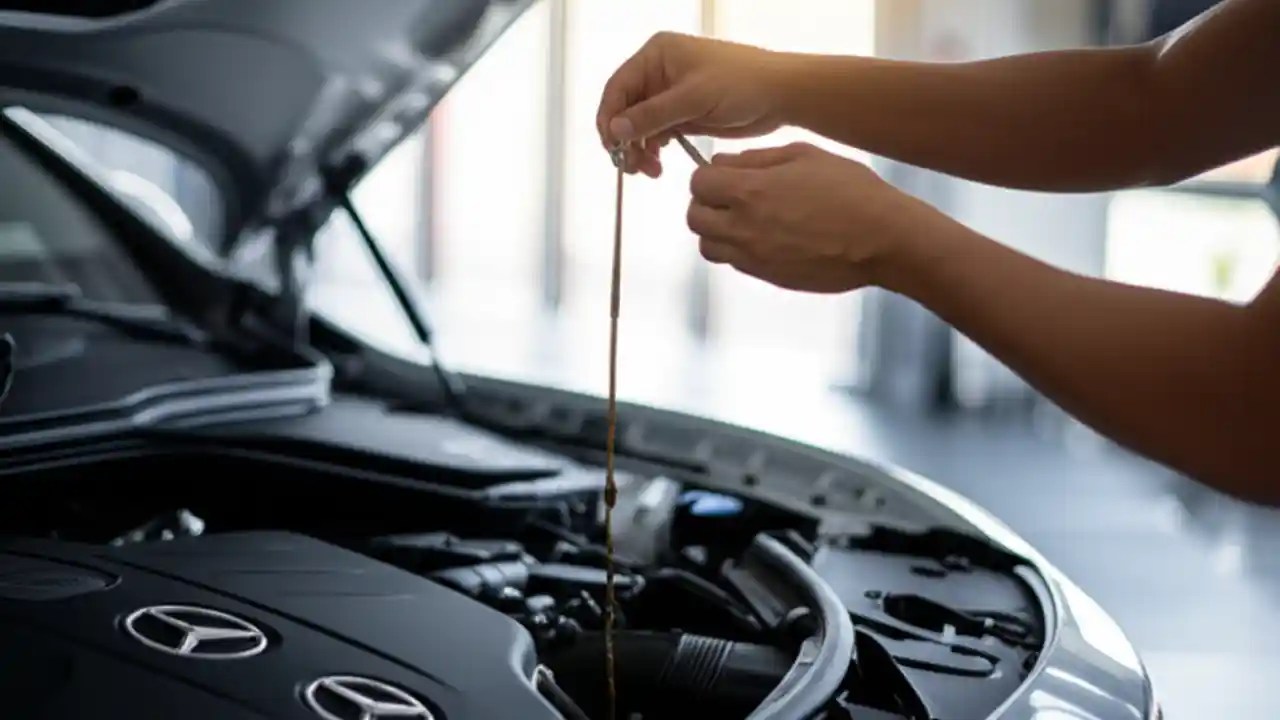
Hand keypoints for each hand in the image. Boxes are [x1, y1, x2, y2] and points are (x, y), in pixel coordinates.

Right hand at [597, 32, 789, 176]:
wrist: (780, 95)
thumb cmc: (740, 84)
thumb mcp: (693, 98)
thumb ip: (652, 115)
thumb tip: (614, 129)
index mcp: (657, 55)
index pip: (618, 87)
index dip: (609, 118)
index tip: (612, 147)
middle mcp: (659, 72)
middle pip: (626, 109)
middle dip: (626, 139)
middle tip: (632, 167)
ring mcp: (671, 94)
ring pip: (640, 125)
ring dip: (639, 149)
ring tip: (650, 170)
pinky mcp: (684, 113)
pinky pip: (658, 133)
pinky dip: (654, 150)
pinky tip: (659, 164)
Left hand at [687, 142, 938, 293]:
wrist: (882, 240)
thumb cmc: (850, 190)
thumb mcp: (805, 155)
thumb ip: (758, 158)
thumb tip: (724, 162)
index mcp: (750, 192)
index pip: (698, 183)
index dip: (709, 175)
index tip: (726, 173)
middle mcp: (743, 227)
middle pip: (694, 218)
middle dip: (706, 203)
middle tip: (730, 196)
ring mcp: (754, 257)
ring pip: (707, 247)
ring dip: (716, 231)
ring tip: (743, 219)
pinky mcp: (768, 277)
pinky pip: (734, 263)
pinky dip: (737, 249)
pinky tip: (764, 236)